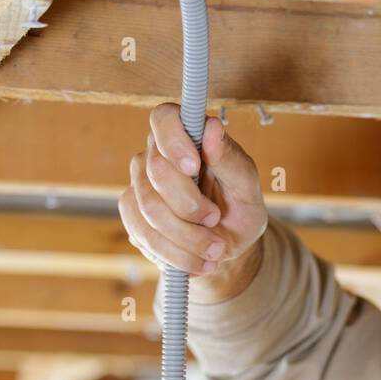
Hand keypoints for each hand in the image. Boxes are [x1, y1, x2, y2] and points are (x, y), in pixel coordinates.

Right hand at [118, 103, 267, 276]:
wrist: (227, 243)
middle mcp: (155, 155)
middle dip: (191, 205)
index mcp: (185, 135)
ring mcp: (139, 185)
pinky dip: (176, 255)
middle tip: (215, 219)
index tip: (193, 166)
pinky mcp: (133, 216)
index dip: (173, 140)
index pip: (163, 118)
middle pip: (157, 172)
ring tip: (215, 249)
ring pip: (149, 209)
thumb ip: (231, 158)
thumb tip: (212, 129)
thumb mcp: (247, 185)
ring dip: (187, 237)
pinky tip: (198, 261)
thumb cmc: (239, 206)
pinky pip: (144, 235)